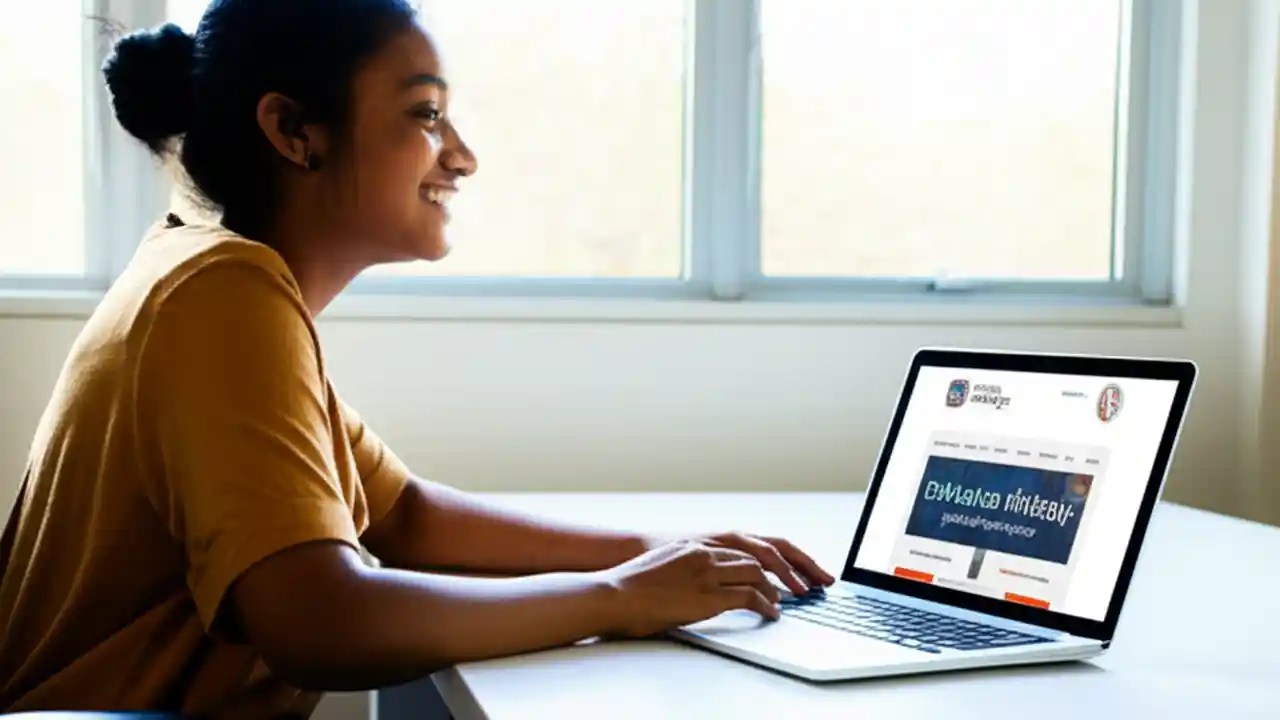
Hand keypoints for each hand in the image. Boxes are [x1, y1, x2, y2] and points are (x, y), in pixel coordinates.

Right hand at [643, 531, 835, 595]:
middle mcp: (712, 549)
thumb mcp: (674, 561)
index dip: (789, 556)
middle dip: (800, 567)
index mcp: (707, 542)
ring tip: (794, 600)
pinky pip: (747, 597)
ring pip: (761, 572)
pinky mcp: (706, 594)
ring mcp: (709, 570)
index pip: (761, 543)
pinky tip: (772, 613)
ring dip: (782, 587)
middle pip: (770, 552)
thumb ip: (700, 564)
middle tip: (822, 581)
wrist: (616, 590)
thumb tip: (719, 578)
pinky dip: (765, 605)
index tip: (809, 567)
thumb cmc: (640, 580)